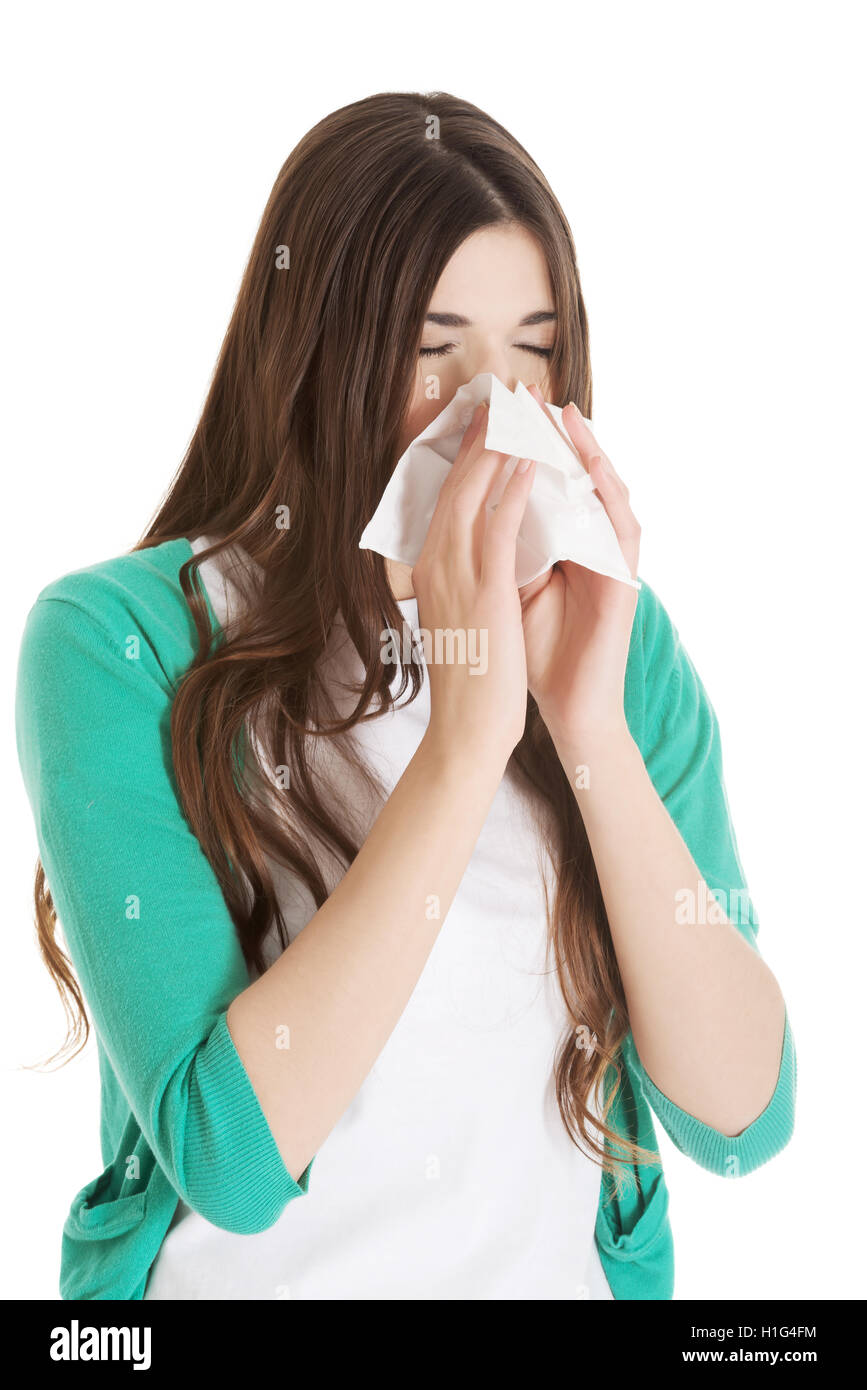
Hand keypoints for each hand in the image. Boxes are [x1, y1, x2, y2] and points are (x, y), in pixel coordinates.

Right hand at [411, 401, 537, 768]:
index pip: (447, 494)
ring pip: (475, 490)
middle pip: (457, 480)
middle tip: (502, 392)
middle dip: (482, 432)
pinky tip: (530, 459)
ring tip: (519, 406)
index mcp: (429, 568)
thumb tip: (471, 560)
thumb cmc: (468, 682)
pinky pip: (499, 524)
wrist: (466, 729)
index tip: (486, 417)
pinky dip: (512, 488)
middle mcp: (435, 562)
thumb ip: (460, 582)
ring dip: (499, 444)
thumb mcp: (457, 619)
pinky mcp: (484, 589)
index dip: (467, 452)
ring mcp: (456, 574)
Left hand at [518, 386, 640, 745]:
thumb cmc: (533, 655)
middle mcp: (588, 546)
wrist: (564, 708)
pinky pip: (620, 527)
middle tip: (531, 393)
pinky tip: (590, 466)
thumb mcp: (504, 590)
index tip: (495, 411)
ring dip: (586, 451)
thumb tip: (464, 512)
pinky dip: (606, 494)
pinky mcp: (625, 580)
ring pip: (603, 491)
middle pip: (574, 477)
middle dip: (553, 435)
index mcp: (558, 546)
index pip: (542, 485)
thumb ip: (496, 550)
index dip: (521, 448)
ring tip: (565, 414)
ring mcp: (609, 560)